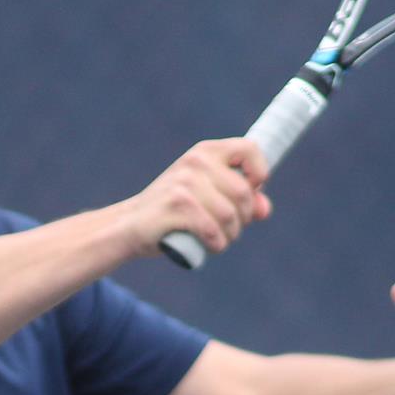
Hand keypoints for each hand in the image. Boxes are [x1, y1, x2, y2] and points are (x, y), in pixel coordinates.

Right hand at [127, 138, 272, 256]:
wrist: (130, 225)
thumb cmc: (174, 212)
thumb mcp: (209, 199)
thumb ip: (240, 201)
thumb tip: (264, 209)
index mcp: (205, 152)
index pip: (250, 148)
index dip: (259, 173)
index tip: (251, 191)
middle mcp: (196, 161)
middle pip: (244, 193)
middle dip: (243, 219)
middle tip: (229, 229)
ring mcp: (185, 182)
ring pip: (230, 215)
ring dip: (230, 235)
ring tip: (218, 239)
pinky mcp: (176, 205)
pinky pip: (213, 229)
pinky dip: (216, 244)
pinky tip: (210, 246)